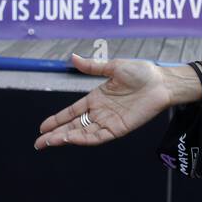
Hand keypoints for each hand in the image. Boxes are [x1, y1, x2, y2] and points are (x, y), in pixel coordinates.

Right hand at [35, 54, 173, 149]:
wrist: (162, 82)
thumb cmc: (142, 73)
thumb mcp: (113, 67)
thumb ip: (92, 66)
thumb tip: (72, 57)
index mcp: (96, 98)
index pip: (72, 112)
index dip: (57, 119)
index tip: (42, 127)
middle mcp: (100, 112)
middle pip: (73, 126)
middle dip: (55, 135)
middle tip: (39, 143)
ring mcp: (109, 121)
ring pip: (83, 133)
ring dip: (66, 138)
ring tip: (50, 142)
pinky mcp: (119, 128)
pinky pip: (99, 136)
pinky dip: (84, 139)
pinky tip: (71, 139)